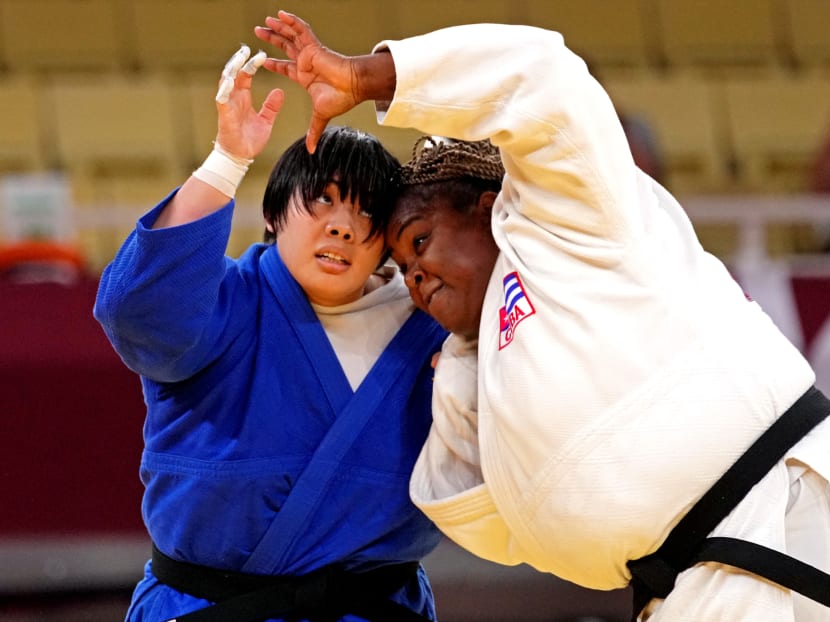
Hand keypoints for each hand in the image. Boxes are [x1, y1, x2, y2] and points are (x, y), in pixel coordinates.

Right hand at [214, 45, 284, 159]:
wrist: (240, 157)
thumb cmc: (250, 139)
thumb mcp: (266, 121)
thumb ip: (271, 106)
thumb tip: (280, 91)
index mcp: (243, 97)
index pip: (246, 75)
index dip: (252, 64)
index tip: (262, 55)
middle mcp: (233, 98)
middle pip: (233, 73)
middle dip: (239, 60)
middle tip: (246, 49)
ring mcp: (227, 105)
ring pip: (225, 82)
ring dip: (231, 70)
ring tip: (238, 59)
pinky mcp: (224, 115)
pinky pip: (222, 99)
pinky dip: (225, 90)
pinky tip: (230, 81)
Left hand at [254, 11, 361, 152]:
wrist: (353, 88)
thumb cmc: (340, 99)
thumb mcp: (320, 117)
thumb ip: (313, 131)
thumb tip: (311, 150)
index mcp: (305, 76)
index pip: (285, 67)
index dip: (273, 63)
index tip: (262, 61)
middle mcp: (306, 62)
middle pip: (284, 47)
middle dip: (271, 39)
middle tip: (257, 31)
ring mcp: (309, 53)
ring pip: (290, 36)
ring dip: (277, 28)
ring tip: (265, 21)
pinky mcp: (314, 46)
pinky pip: (301, 30)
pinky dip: (291, 21)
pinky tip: (280, 15)